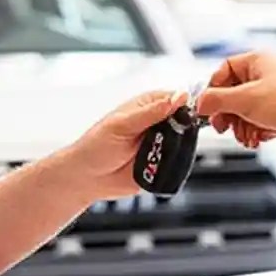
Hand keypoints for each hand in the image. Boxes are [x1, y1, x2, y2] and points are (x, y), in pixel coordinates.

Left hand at [65, 90, 189, 200]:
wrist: (87, 179)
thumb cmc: (96, 146)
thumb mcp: (123, 124)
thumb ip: (152, 112)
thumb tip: (178, 97)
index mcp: (148, 105)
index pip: (178, 99)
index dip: (186, 105)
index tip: (188, 115)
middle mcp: (157, 123)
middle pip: (186, 122)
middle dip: (182, 131)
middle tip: (164, 138)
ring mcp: (161, 144)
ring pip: (185, 144)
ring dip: (175, 150)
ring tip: (153, 154)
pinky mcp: (163, 163)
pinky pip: (179, 163)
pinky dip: (172, 166)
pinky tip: (157, 165)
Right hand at [195, 51, 275, 150]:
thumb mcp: (246, 99)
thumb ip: (218, 101)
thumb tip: (200, 103)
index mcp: (256, 61)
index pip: (223, 71)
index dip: (213, 90)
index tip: (206, 107)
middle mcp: (264, 77)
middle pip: (231, 95)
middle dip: (226, 114)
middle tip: (222, 126)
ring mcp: (272, 97)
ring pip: (243, 113)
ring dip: (240, 127)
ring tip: (244, 135)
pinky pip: (256, 124)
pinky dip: (253, 133)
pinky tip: (256, 139)